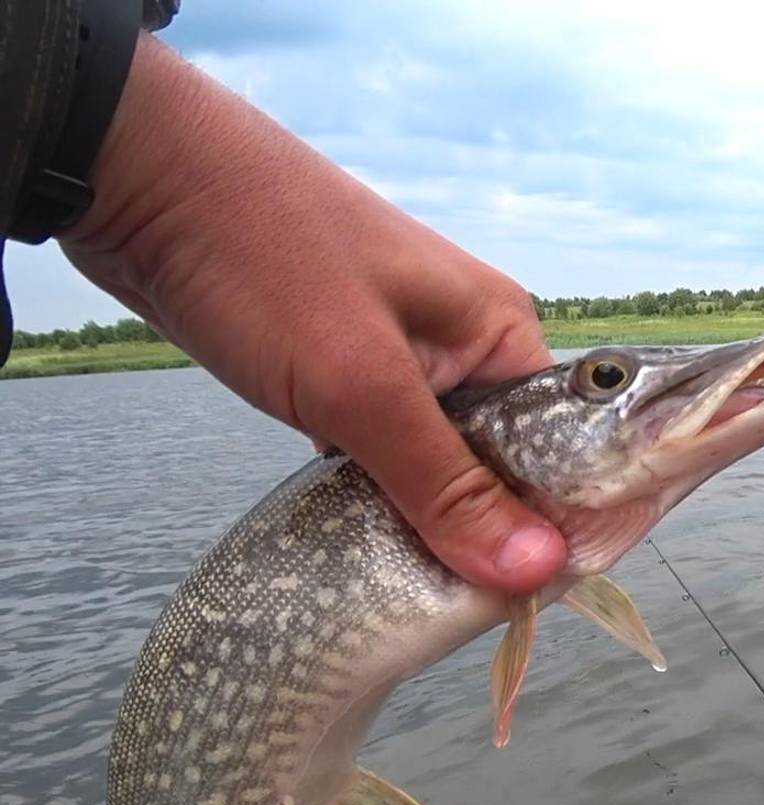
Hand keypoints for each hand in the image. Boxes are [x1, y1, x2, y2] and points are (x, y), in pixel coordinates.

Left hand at [57, 35, 564, 593]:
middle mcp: (467, 345)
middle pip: (500, 467)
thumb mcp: (360, 385)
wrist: (135, 173)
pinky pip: (382, 450)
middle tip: (445, 604)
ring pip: (435, 464)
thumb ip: (447, 484)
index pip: (560, 452)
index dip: (547, 530)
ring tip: (403, 586)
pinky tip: (358, 543)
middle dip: (476, 533)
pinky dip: (371, 493)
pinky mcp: (343, 369)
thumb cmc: (262, 259)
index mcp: (502, 332)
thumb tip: (542, 572)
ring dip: (417, 517)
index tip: (521, 602)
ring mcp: (402, 356)